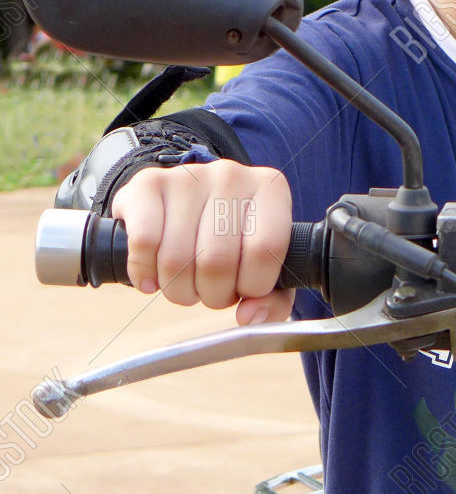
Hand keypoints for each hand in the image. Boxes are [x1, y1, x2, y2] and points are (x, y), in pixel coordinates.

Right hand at [109, 160, 295, 325]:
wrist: (183, 201)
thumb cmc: (231, 239)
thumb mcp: (264, 265)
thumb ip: (273, 299)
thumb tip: (249, 317)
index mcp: (270, 189)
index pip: (265, 251)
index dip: (251, 286)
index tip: (244, 290)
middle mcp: (231, 176)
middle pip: (217, 261)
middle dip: (212, 295)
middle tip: (210, 291)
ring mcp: (188, 176)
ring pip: (178, 259)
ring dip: (178, 290)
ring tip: (184, 284)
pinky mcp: (147, 183)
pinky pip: (144, 243)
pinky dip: (145, 273)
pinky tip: (152, 278)